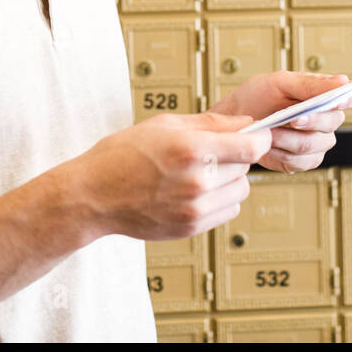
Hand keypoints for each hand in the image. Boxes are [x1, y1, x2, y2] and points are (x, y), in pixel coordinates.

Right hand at [73, 111, 272, 240]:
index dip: (258, 137)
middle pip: (247, 167)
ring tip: (202, 172)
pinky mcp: (191, 228)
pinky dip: (220, 200)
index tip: (255, 135)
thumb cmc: (122, 155)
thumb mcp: (165, 124)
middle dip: (237, 155)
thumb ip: (211, 123)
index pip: (251, 146)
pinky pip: (227, 211)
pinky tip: (196, 190)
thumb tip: (246, 123)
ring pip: (241, 191)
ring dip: (231, 180)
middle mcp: (197, 182)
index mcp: (191, 149)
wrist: (93, 195)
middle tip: (212, 151)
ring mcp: (195, 209)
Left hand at [208, 71, 351, 174]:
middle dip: (311, 121)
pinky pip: (303, 162)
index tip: (338, 99)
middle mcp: (326, 120)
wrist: (234, 123)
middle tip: (291, 118)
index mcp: (325, 96)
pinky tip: (270, 146)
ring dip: (290, 139)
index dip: (351, 98)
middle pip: (333, 122)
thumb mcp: (279, 83)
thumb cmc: (257, 98)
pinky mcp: (303, 162)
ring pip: (316, 145)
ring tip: (270, 131)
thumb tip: (343, 81)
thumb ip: (311, 84)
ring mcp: (317, 143)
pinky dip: (283, 154)